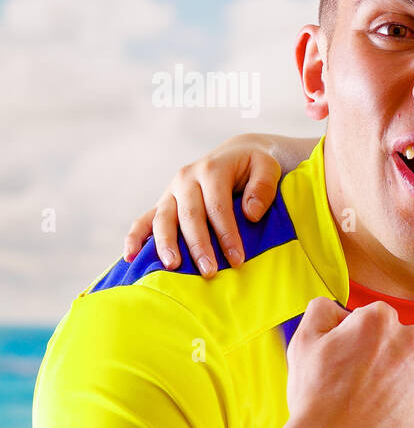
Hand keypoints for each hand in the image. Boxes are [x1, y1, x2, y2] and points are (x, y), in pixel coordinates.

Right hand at [123, 134, 281, 276]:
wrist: (236, 155)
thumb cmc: (255, 166)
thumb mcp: (267, 167)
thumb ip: (263, 187)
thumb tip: (250, 214)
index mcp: (212, 169)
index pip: (217, 206)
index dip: (226, 234)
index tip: (237, 259)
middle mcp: (187, 178)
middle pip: (189, 215)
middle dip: (198, 245)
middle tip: (209, 272)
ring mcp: (172, 191)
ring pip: (163, 218)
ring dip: (166, 244)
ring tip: (173, 266)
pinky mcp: (164, 202)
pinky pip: (144, 219)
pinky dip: (135, 237)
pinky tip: (131, 257)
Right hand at [278, 297, 413, 427]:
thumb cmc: (315, 399)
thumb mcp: (304, 342)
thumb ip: (322, 310)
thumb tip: (337, 308)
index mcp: (381, 320)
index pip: (375, 322)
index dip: (357, 343)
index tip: (346, 364)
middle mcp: (413, 341)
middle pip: (401, 345)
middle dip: (385, 360)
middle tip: (358, 388)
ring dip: (400, 386)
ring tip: (372, 409)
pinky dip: (411, 413)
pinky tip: (386, 424)